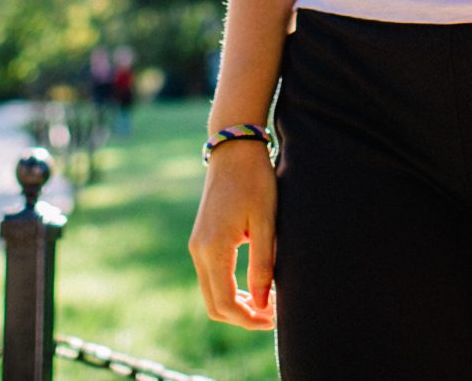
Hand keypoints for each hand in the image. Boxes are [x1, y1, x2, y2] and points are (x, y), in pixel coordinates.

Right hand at [189, 145, 277, 329]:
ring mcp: (196, 246)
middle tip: (272, 315)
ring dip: (236, 305)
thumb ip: (262, 265)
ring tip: (267, 302)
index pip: (225, 303)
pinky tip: (253, 286)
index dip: (249, 319)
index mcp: (213, 249)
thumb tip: (263, 305)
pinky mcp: (201, 241)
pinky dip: (230, 290)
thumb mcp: (265, 223)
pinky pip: (211, 278)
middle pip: (214, 306)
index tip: (274, 319)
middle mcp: (198, 251)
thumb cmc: (254, 183)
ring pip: (211, 294)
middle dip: (242, 317)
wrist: (234, 151)